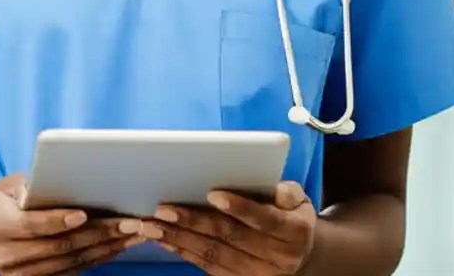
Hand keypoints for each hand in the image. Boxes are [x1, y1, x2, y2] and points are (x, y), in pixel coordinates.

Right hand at [0, 174, 144, 274]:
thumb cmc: (2, 202)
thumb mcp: (7, 186)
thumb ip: (31, 186)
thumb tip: (62, 178)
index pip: (32, 225)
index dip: (58, 220)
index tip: (84, 214)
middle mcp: (5, 255)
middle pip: (59, 246)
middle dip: (98, 234)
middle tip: (128, 222)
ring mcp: (19, 275)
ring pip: (70, 263)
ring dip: (105, 249)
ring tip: (132, 234)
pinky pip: (71, 273)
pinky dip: (96, 259)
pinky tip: (117, 247)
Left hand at [144, 181, 316, 274]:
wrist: (299, 259)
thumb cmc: (292, 218)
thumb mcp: (300, 202)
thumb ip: (289, 192)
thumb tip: (275, 187)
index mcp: (293, 232)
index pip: (264, 219)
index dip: (239, 207)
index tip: (211, 194)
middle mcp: (275, 257)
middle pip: (230, 238)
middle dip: (194, 223)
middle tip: (164, 210)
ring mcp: (256, 274)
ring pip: (213, 255)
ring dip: (179, 239)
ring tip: (153, 225)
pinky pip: (207, 267)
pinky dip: (183, 252)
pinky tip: (164, 240)